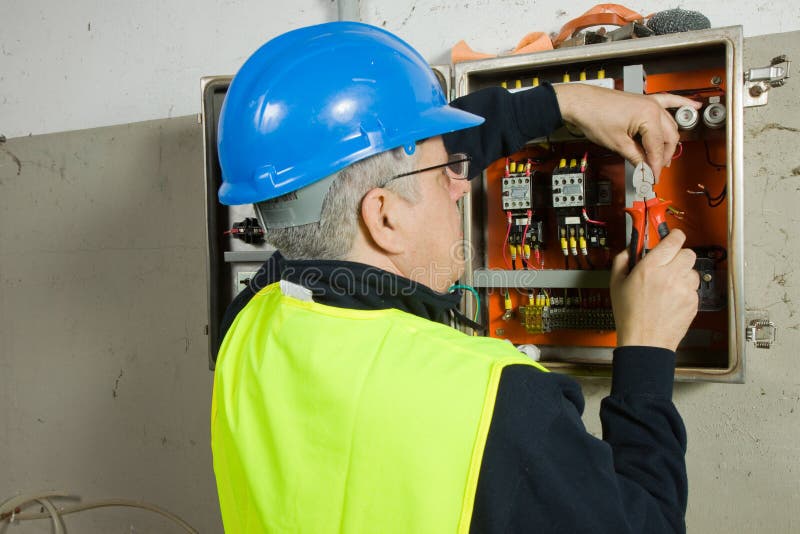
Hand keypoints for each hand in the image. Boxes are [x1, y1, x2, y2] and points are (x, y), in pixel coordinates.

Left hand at [553, 84, 701, 178]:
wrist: (580, 102)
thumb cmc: (594, 116)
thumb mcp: (616, 143)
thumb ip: (635, 157)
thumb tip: (644, 169)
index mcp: (649, 117)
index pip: (658, 148)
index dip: (655, 166)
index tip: (652, 178)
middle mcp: (653, 108)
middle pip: (668, 137)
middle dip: (663, 156)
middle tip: (654, 170)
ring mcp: (650, 103)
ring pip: (669, 125)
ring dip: (667, 141)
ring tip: (662, 157)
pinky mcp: (644, 101)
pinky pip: (668, 101)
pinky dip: (681, 103)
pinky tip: (693, 107)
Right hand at [609, 229, 699, 350]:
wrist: (645, 342)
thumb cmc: (629, 316)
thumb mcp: (616, 284)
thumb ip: (622, 261)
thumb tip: (630, 249)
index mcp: (650, 268)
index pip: (673, 240)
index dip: (674, 236)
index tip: (673, 236)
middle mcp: (670, 276)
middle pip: (688, 253)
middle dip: (679, 255)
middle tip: (669, 263)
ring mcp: (684, 289)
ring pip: (693, 271)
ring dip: (683, 274)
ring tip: (669, 286)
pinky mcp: (693, 302)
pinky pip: (694, 288)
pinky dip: (685, 291)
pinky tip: (672, 299)